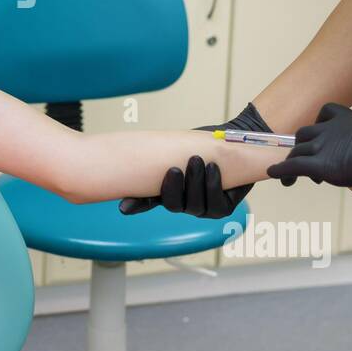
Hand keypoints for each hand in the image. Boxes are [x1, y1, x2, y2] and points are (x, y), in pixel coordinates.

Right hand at [119, 102, 269, 218]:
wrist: (227, 140)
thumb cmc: (198, 146)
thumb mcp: (176, 149)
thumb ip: (158, 158)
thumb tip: (128, 154)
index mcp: (167, 193)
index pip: (147, 202)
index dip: (137, 205)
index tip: (124, 207)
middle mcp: (183, 204)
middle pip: (174, 205)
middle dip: (174, 188)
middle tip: (174, 168)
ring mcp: (203, 210)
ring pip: (195, 205)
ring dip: (195, 183)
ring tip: (196, 160)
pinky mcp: (223, 209)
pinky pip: (216, 204)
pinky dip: (213, 185)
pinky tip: (213, 168)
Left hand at [266, 102, 351, 187]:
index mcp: (348, 118)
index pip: (326, 116)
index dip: (321, 130)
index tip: (322, 141)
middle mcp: (331, 129)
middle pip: (306, 135)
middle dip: (304, 148)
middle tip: (307, 167)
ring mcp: (324, 146)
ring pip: (297, 151)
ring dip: (293, 162)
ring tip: (289, 177)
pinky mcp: (322, 164)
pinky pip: (292, 166)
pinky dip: (281, 170)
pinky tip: (275, 175)